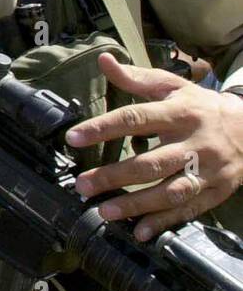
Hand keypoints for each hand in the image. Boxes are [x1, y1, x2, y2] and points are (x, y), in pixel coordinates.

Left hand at [66, 53, 242, 240]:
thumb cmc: (202, 106)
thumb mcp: (172, 86)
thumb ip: (136, 78)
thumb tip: (103, 60)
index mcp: (179, 113)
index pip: (135, 118)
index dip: (103, 128)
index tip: (74, 138)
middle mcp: (194, 143)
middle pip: (151, 162)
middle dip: (114, 176)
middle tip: (82, 184)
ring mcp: (208, 170)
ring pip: (170, 191)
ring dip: (136, 204)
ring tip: (104, 211)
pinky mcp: (217, 191)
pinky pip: (189, 209)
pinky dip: (164, 222)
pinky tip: (140, 230)